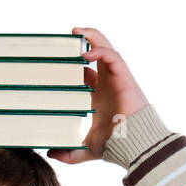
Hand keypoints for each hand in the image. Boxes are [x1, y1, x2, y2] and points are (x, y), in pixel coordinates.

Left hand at [47, 27, 147, 163]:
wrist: (135, 144)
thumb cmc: (117, 144)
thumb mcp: (87, 148)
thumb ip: (69, 153)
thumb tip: (49, 154)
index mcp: (100, 95)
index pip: (86, 72)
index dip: (73, 64)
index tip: (56, 60)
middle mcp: (108, 83)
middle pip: (98, 53)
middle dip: (85, 41)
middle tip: (68, 35)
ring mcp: (117, 78)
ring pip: (107, 48)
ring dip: (93, 37)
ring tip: (77, 31)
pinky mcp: (124, 77)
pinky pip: (113, 56)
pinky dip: (100, 50)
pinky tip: (86, 53)